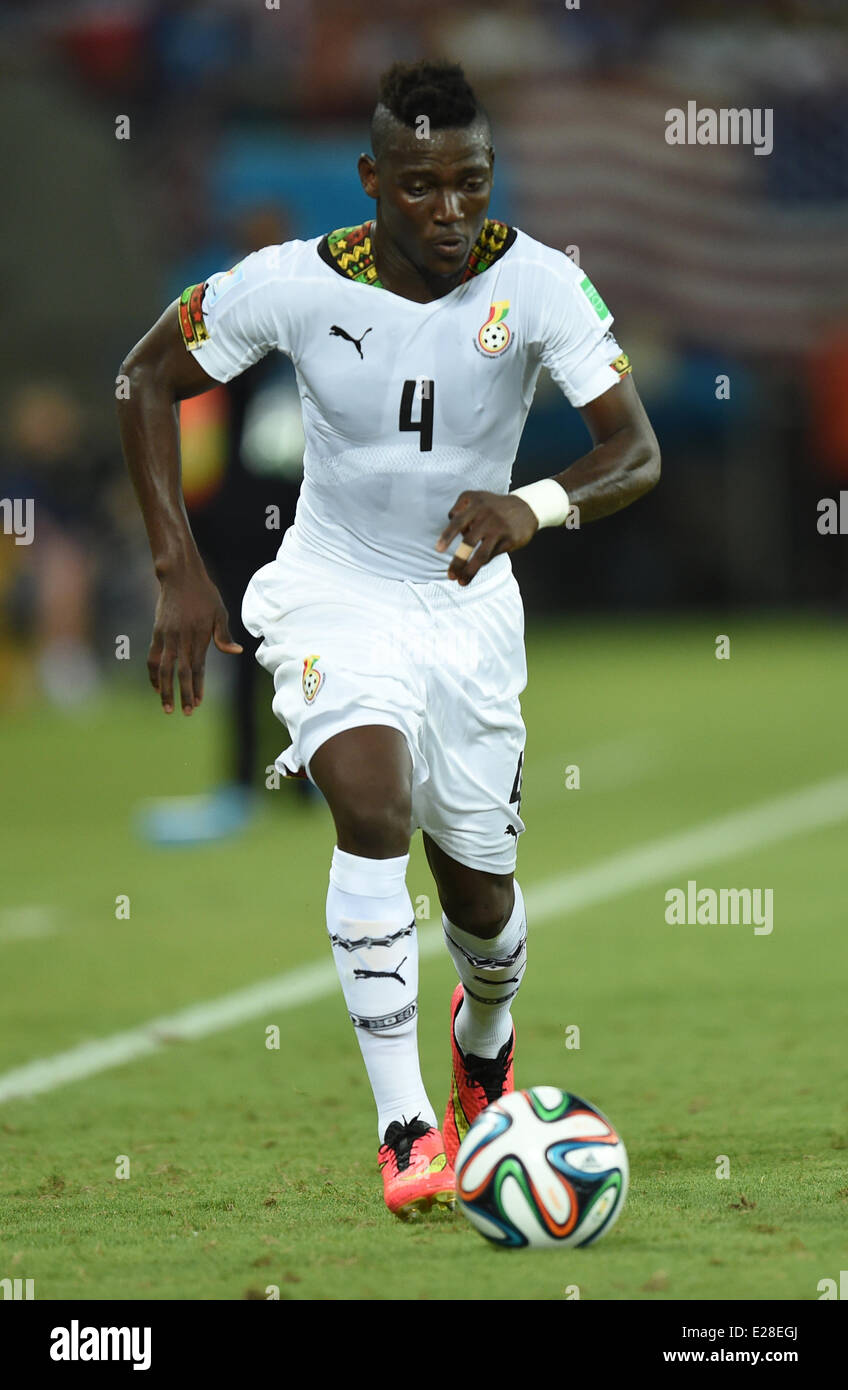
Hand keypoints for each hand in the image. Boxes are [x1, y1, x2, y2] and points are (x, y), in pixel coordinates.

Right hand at [147, 566, 241, 713]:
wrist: (179, 576)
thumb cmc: (204, 594)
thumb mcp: (219, 612)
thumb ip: (224, 635)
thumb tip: (237, 652)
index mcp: (198, 636)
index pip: (198, 668)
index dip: (198, 687)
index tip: (197, 703)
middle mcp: (181, 639)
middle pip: (181, 673)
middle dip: (183, 694)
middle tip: (185, 713)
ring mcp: (167, 637)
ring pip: (163, 669)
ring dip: (165, 690)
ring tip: (167, 707)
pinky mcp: (157, 633)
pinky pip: (152, 658)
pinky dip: (153, 674)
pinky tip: (156, 685)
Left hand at [435, 490, 538, 584]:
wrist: (526, 507)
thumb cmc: (493, 506)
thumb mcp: (476, 498)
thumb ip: (459, 509)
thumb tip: (450, 527)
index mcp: (476, 505)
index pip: (458, 521)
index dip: (447, 536)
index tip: (438, 550)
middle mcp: (487, 516)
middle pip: (469, 542)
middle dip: (458, 561)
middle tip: (450, 575)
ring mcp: (499, 529)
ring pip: (482, 554)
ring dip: (470, 570)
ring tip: (461, 581)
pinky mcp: (510, 540)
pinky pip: (492, 556)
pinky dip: (481, 565)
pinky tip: (472, 572)